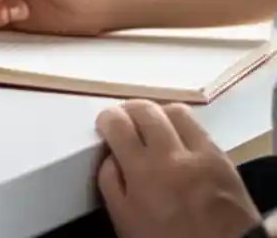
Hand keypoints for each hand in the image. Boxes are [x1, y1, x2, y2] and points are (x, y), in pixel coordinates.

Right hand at [96, 100, 260, 237]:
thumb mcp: (124, 219)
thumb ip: (109, 183)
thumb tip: (109, 155)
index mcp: (142, 172)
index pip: (118, 123)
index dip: (107, 118)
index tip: (105, 124)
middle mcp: (172, 155)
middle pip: (146, 110)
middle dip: (129, 109)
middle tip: (124, 119)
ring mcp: (202, 154)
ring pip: (175, 111)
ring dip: (158, 113)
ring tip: (151, 125)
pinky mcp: (222, 158)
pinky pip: (199, 127)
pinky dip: (182, 126)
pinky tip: (177, 138)